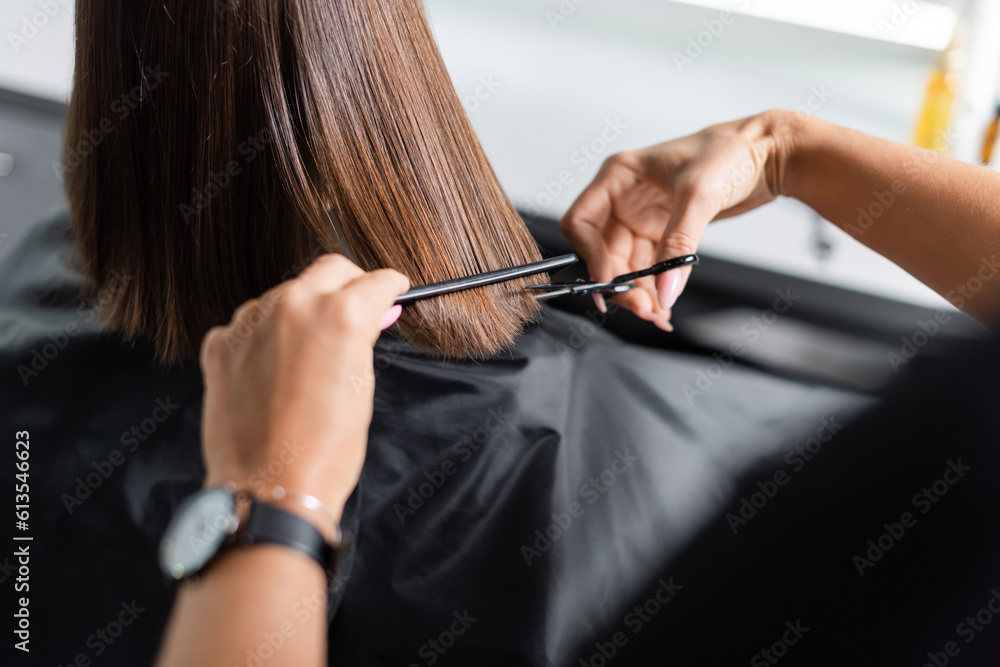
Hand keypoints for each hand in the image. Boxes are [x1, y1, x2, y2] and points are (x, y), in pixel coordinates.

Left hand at [198, 254, 408, 521]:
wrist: (271, 489)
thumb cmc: (324, 450)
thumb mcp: (362, 386)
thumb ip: (362, 339)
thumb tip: (369, 316)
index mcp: (339, 314)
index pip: (375, 280)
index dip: (390, 286)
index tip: (391, 290)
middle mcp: (292, 307)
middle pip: (328, 270)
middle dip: (349, 284)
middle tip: (359, 309)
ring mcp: (250, 323)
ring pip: (285, 294)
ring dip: (302, 311)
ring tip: (311, 354)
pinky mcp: (221, 345)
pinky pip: (249, 324)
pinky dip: (265, 337)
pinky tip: (275, 369)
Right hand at [560, 110, 796, 329]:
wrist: (768, 154)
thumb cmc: (730, 152)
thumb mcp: (698, 195)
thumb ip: (678, 245)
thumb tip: (664, 290)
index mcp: (618, 177)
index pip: (581, 222)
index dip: (589, 256)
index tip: (609, 283)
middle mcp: (623, 198)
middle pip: (602, 252)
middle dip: (619, 283)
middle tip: (643, 308)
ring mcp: (641, 217)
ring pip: (624, 265)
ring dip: (636, 291)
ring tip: (658, 313)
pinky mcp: (662, 232)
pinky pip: (647, 268)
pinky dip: (653, 288)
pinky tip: (665, 306)